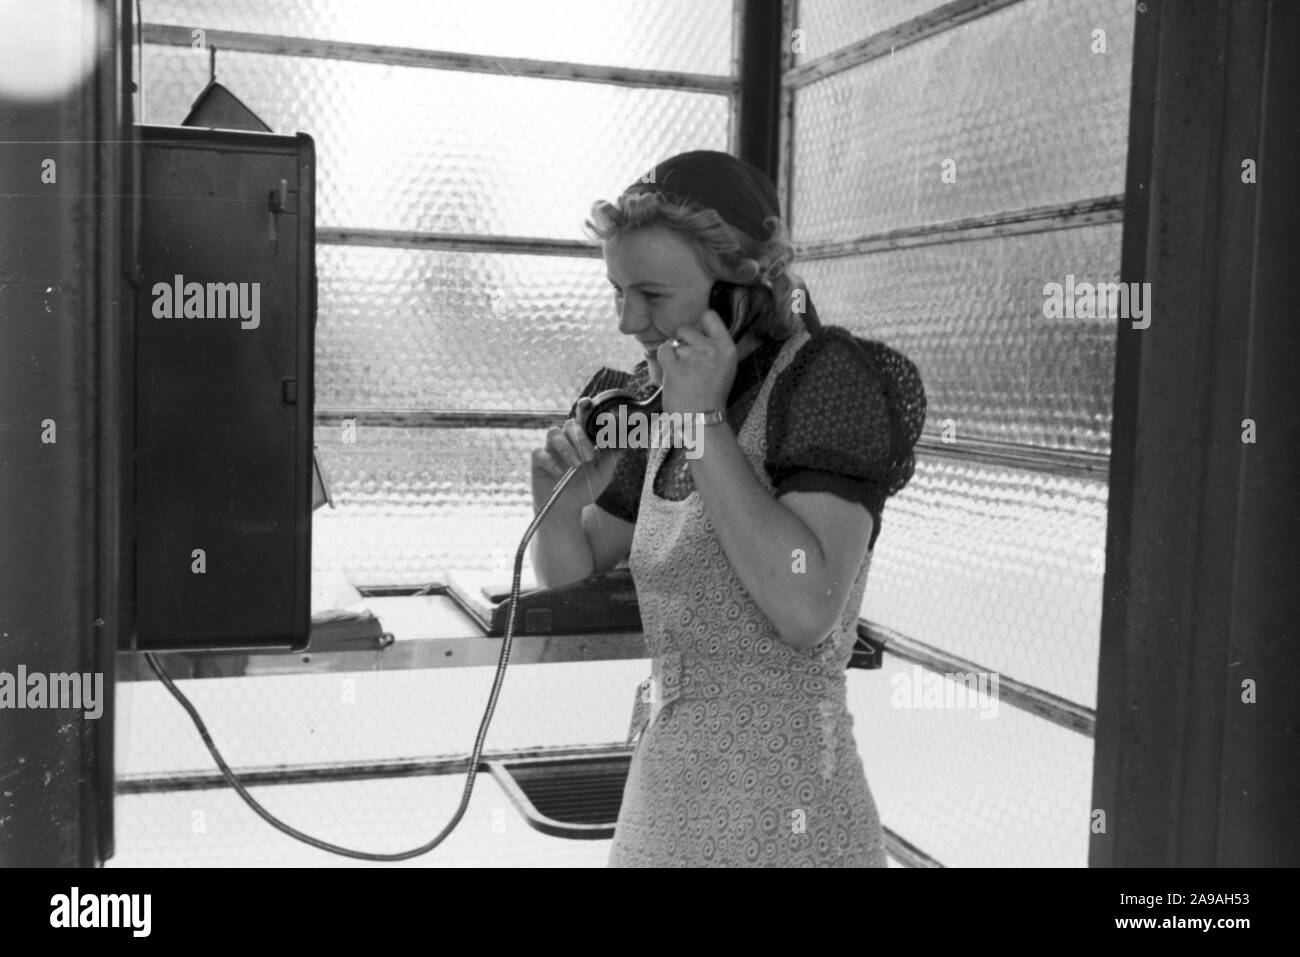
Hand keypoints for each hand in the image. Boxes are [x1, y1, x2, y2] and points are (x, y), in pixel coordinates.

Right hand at [530, 397, 622, 512]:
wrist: (567, 509)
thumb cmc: (585, 487)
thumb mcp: (604, 473)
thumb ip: (612, 455)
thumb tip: (625, 439)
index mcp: (584, 438)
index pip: (583, 417)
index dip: (585, 407)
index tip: (588, 404)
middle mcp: (567, 439)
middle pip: (570, 424)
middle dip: (581, 439)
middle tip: (589, 457)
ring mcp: (551, 448)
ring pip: (553, 433)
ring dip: (567, 448)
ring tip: (577, 466)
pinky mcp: (538, 460)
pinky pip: (539, 452)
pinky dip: (551, 461)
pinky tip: (559, 472)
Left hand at [657, 308, 735, 415]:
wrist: (701, 419)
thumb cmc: (711, 395)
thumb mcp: (725, 367)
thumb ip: (713, 347)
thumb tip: (698, 329)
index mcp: (727, 348)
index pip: (710, 316)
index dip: (700, 325)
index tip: (697, 337)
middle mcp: (712, 349)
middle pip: (686, 329)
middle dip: (683, 343)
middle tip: (688, 364)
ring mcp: (693, 357)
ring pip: (673, 344)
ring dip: (674, 357)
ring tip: (683, 376)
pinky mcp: (675, 367)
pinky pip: (663, 351)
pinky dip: (663, 361)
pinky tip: (672, 374)